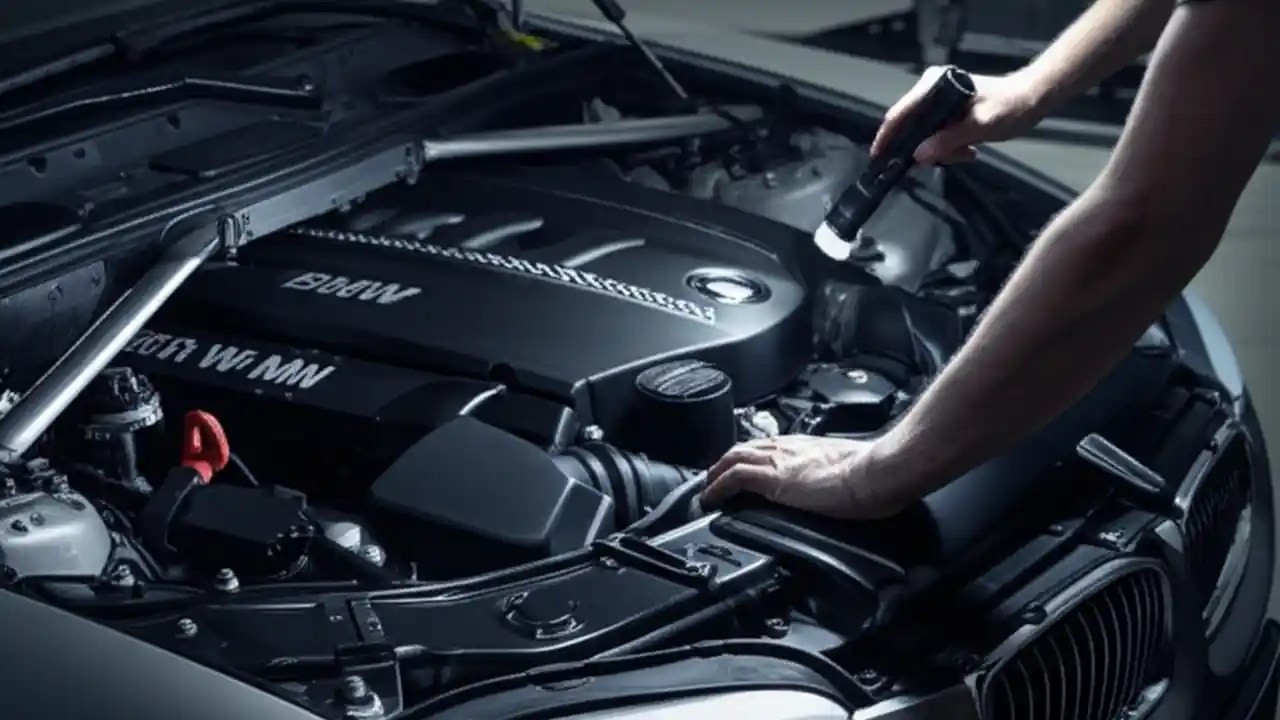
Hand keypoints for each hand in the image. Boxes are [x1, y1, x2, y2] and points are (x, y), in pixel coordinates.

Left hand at [700, 435, 908, 519]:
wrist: (875, 472)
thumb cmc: (871, 474)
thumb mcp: (845, 469)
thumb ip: (832, 472)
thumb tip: (835, 487)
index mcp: (804, 446)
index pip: (766, 447)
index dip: (748, 457)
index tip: (741, 470)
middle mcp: (786, 448)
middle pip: (743, 449)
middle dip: (725, 463)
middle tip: (715, 479)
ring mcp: (778, 461)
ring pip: (732, 458)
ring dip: (716, 474)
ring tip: (707, 490)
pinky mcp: (772, 478)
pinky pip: (733, 478)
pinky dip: (716, 488)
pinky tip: (709, 499)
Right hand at [872, 66, 1044, 165]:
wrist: (1033, 98)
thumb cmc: (1010, 106)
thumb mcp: (981, 125)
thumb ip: (949, 139)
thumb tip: (918, 156)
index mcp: (933, 85)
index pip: (899, 113)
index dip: (886, 137)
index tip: (878, 159)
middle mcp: (930, 91)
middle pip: (910, 128)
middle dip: (927, 149)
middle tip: (951, 158)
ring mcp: (938, 102)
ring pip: (925, 137)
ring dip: (943, 151)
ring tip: (968, 153)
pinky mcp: (946, 113)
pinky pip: (937, 137)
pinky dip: (950, 147)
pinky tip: (970, 150)